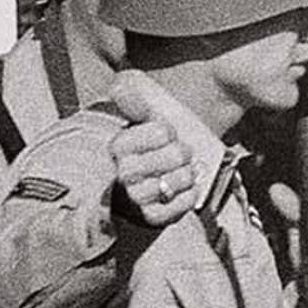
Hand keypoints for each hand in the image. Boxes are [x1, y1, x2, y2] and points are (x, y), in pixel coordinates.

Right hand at [105, 71, 197, 226]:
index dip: (170, 130)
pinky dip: (189, 195)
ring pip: (178, 181)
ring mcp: (136, 199)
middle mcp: (123, 174)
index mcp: (117, 146)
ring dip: (187, 174)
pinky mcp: (150, 218)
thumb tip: (119, 88)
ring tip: (183, 171)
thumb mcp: (134, 118)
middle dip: (183, 152)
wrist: (135, 180)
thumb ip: (132, 100)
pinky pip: (182, 205)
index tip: (164, 134)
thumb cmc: (142, 145)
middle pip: (176, 156)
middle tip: (178, 153)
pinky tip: (185, 188)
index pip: (162, 131)